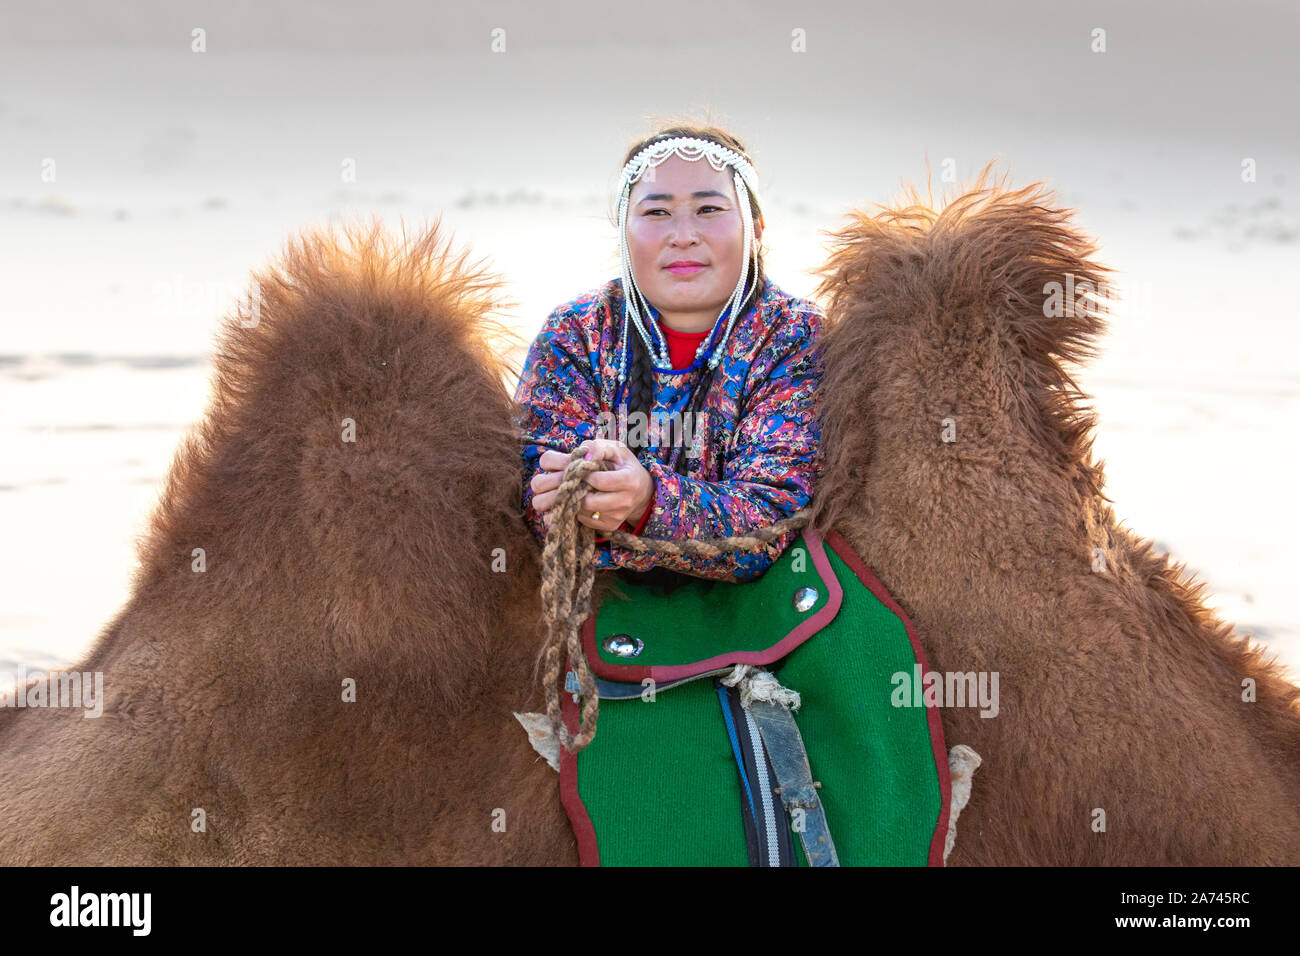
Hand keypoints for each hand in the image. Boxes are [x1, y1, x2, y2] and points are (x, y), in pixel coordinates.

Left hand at [530, 438, 653, 533]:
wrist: (640, 490)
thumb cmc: (622, 465)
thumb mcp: (615, 449)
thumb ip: (599, 447)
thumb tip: (585, 456)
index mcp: (629, 480)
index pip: (599, 481)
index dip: (584, 474)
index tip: (580, 468)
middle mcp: (625, 502)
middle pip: (588, 502)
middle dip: (575, 490)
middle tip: (570, 481)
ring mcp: (617, 516)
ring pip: (583, 513)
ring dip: (573, 500)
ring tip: (573, 489)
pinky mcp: (609, 526)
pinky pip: (584, 521)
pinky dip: (577, 509)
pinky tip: (580, 499)